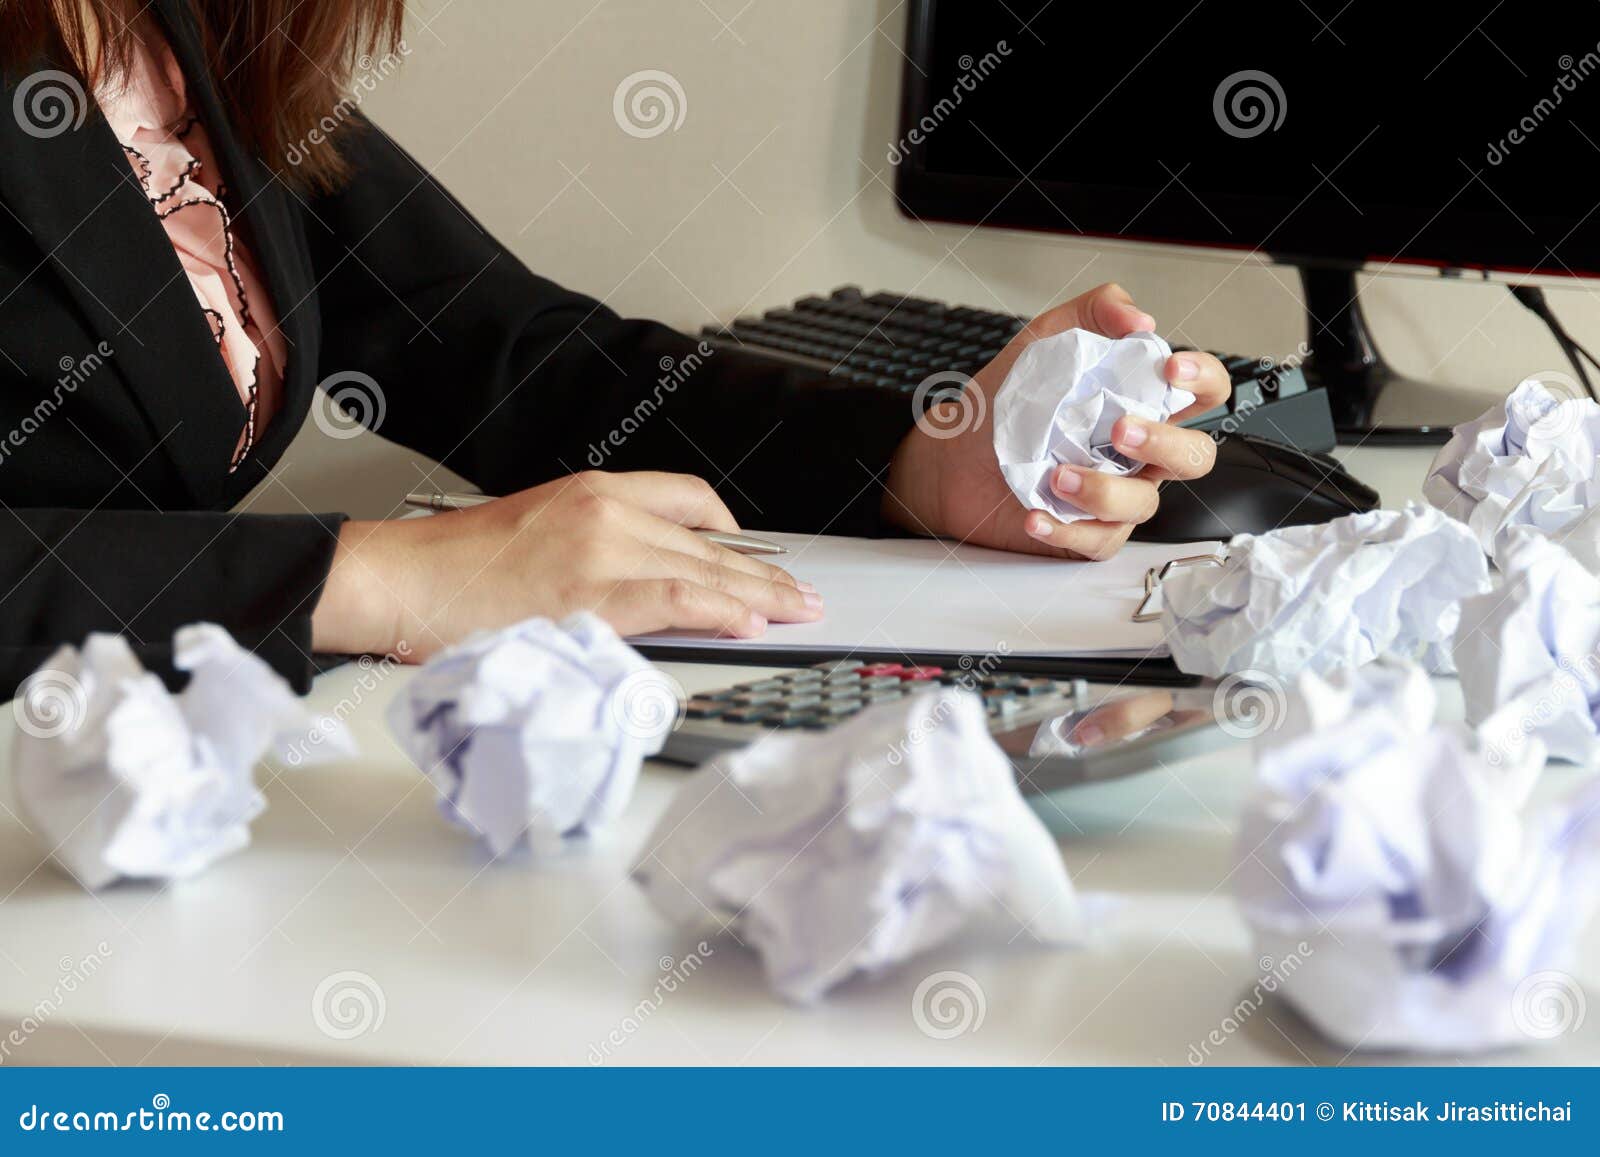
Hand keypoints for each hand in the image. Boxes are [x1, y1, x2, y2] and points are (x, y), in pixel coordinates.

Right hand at [311, 471, 821, 658]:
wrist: (402, 578)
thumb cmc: (456, 567)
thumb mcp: (538, 533)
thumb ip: (595, 546)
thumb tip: (643, 579)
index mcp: (592, 491)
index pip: (687, 498)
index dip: (732, 532)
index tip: (755, 557)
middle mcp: (604, 511)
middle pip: (707, 540)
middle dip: (762, 571)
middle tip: (799, 592)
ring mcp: (600, 551)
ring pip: (704, 570)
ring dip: (758, 596)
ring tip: (795, 611)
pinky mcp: (590, 596)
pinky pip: (676, 599)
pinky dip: (720, 610)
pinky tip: (749, 622)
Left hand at [882, 283, 1230, 558]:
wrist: (955, 454)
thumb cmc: (1009, 401)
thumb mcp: (1047, 338)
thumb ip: (1095, 311)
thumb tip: (1138, 319)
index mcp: (1141, 402)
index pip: (1203, 390)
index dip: (1203, 379)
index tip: (1170, 369)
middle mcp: (1138, 453)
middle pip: (1194, 456)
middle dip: (1165, 443)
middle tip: (1119, 430)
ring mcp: (1116, 494)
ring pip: (1143, 504)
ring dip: (1103, 491)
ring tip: (1056, 475)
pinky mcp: (1086, 531)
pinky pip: (1097, 541)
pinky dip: (1065, 529)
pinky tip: (1036, 514)